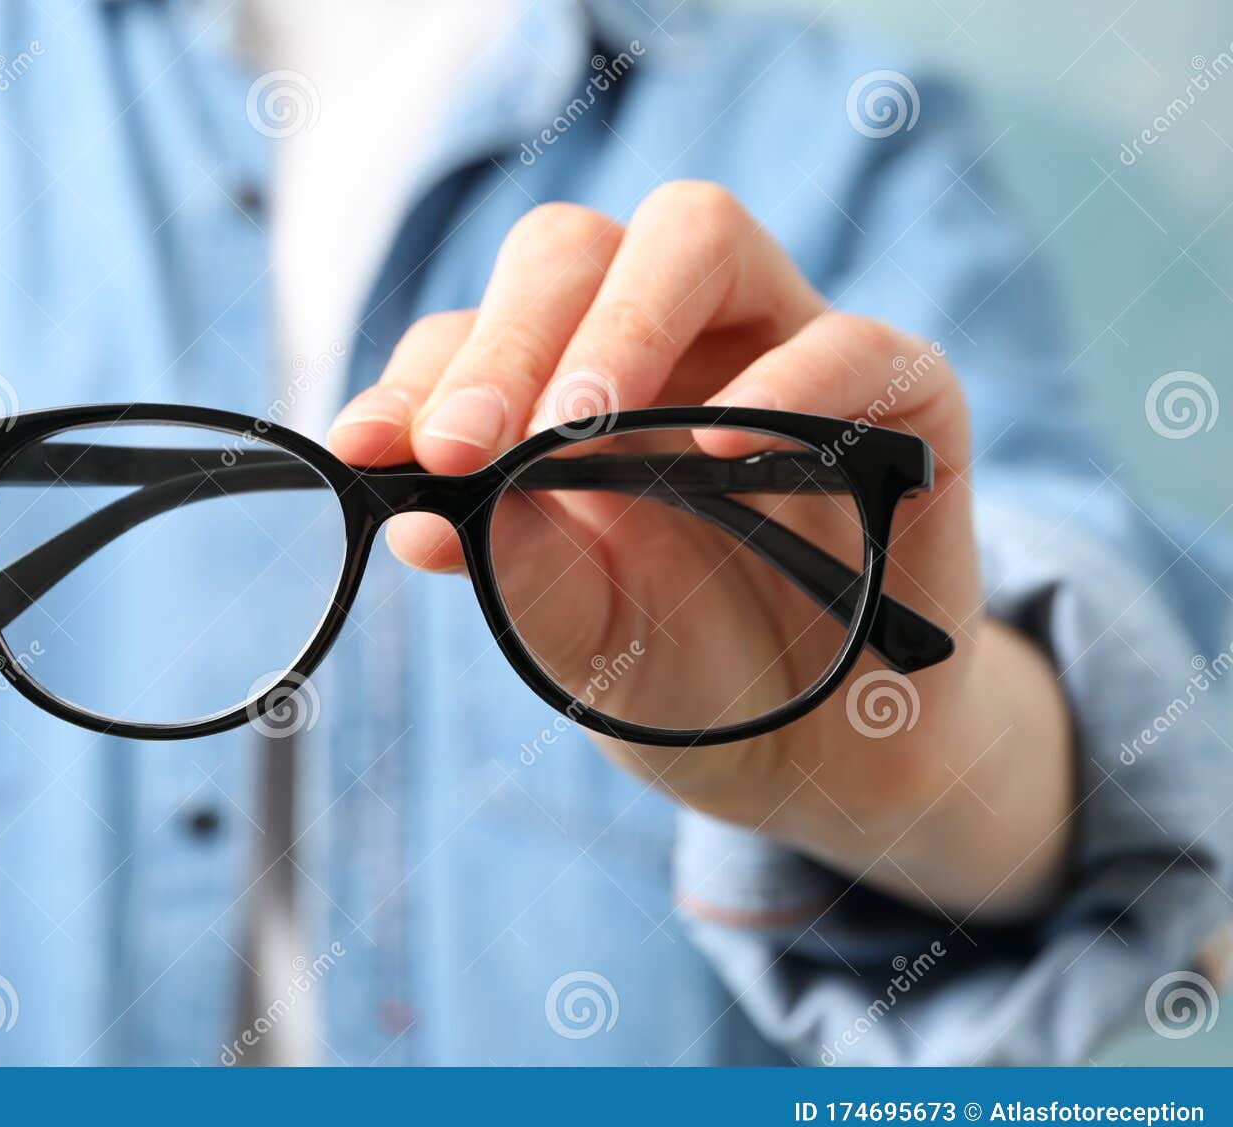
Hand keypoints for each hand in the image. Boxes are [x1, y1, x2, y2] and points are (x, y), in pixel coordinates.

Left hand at [327, 184, 1070, 918]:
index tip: (368, 449)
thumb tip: (417, 521)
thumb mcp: (580, 639)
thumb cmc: (682, 671)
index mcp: (565, 390)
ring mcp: (778, 352)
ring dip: (624, 321)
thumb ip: (515, 574)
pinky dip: (790, 379)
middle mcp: (664, 345)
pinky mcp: (897, 400)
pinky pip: (855, 342)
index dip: (418, 377)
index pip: (475, 333)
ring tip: (575, 430)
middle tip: (465, 444)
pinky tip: (726, 446)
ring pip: (698, 235)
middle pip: (572, 251)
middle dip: (507, 338)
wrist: (817, 752)